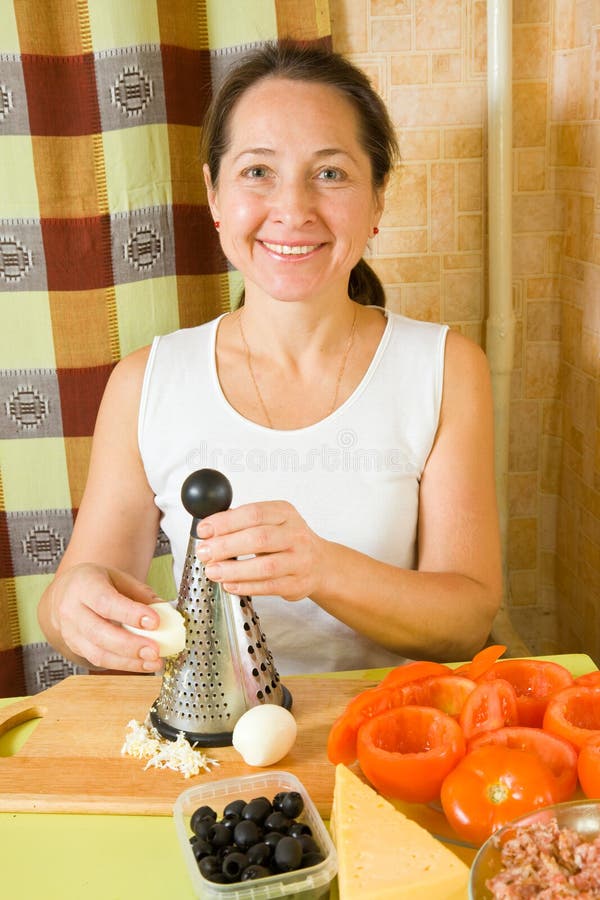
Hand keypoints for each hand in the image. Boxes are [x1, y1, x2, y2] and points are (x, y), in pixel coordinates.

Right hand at [45, 563, 164, 672]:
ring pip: (98, 653)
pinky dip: (124, 665)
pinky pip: (99, 661)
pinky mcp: (76, 649)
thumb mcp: (118, 578)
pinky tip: (142, 664)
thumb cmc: (96, 584)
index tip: (154, 621)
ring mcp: (71, 633)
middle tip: (155, 650)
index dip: (130, 614)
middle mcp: (72, 611)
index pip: (106, 602)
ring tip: (153, 661)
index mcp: (84, 586)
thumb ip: (141, 594)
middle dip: (130, 645)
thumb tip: (166, 611)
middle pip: (100, 633)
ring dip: (129, 661)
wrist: (65, 594)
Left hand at [196, 501, 326, 600]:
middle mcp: (295, 535)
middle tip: (205, 552)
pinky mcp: (297, 584)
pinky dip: (246, 586)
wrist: (320, 563)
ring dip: (234, 570)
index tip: (205, 530)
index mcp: (285, 513)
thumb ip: (243, 522)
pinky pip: (269, 587)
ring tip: (213, 571)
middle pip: (259, 538)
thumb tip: (210, 528)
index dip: (226, 521)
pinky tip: (229, 584)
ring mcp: (299, 560)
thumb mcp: (272, 521)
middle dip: (226, 546)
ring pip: (265, 566)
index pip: (254, 513)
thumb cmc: (288, 540)